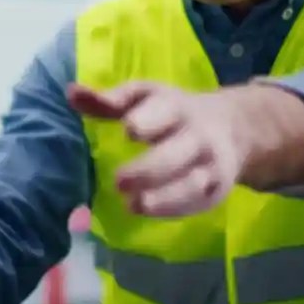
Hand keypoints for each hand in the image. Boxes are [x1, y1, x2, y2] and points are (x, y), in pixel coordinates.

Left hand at [68, 81, 252, 216]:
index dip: (149, 120)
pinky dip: (172, 209)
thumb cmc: (173, 112)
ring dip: (164, 198)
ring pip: (191, 183)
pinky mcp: (216, 189)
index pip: (166, 112)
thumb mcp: (145, 97)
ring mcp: (210, 165)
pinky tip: (145, 210)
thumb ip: (108, 100)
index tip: (128, 129)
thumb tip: (71, 92)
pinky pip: (196, 203)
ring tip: (132, 204)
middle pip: (177, 154)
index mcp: (177, 107)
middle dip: (149, 168)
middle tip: (118, 180)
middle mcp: (198, 136)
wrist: (233, 127)